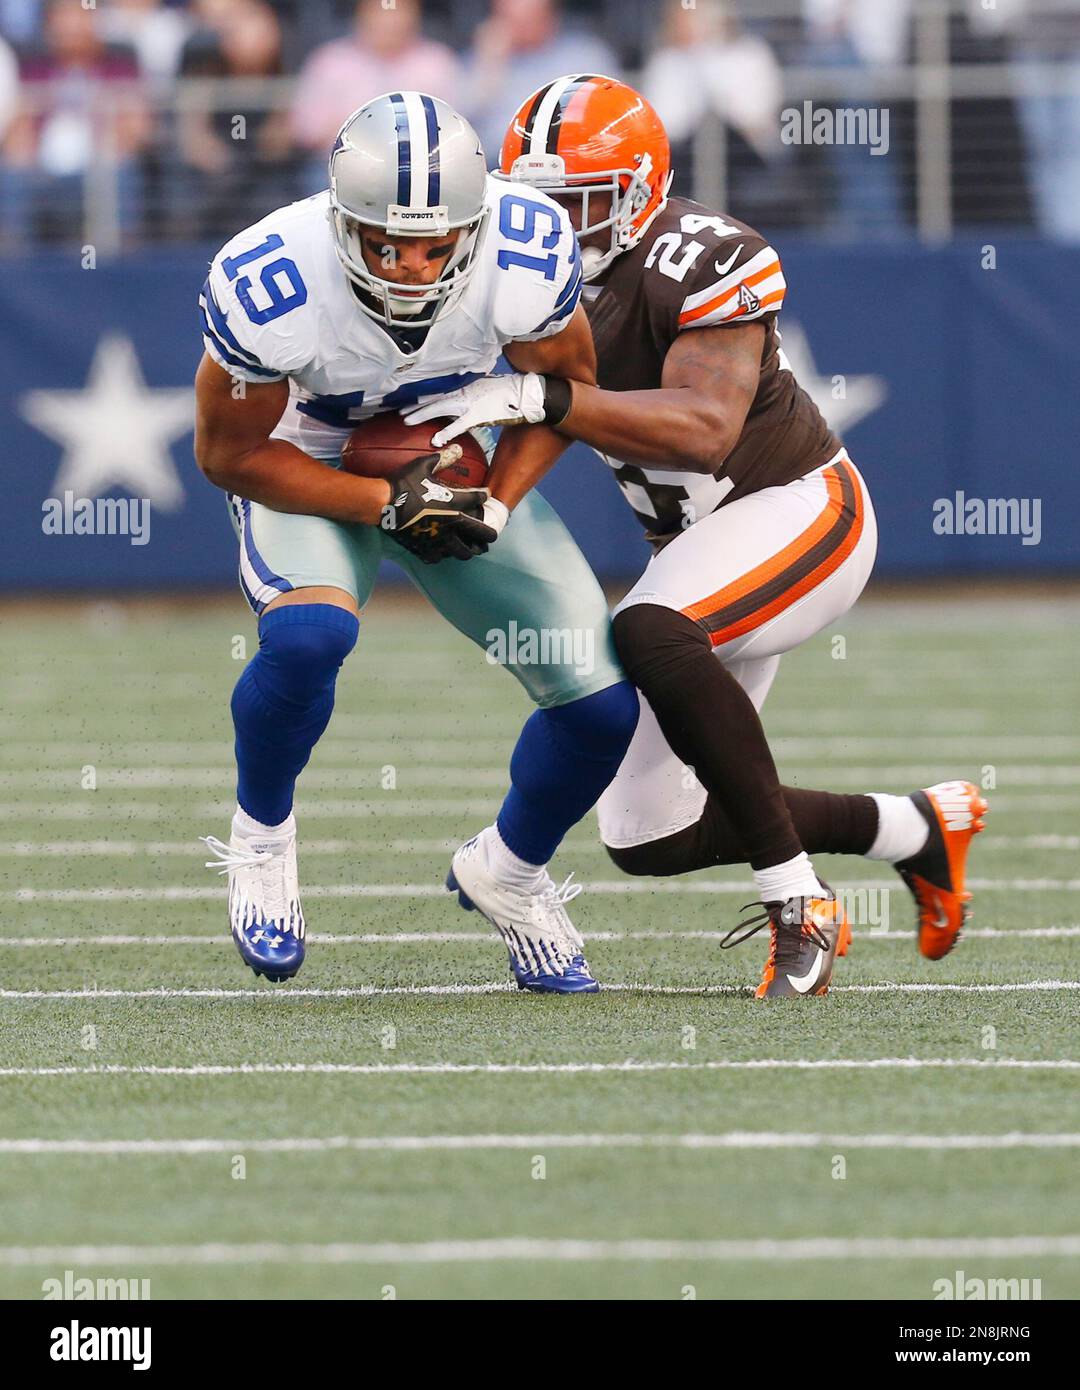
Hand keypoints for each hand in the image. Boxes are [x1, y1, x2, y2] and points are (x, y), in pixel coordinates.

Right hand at [380, 453, 492, 561]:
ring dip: (469, 549)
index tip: (485, 495)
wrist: (382, 503)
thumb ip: (443, 458)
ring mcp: (439, 539)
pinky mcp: (425, 548)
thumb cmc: (403, 483)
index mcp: (455, 503)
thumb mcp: (423, 466)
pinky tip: (441, 551)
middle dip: (488, 533)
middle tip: (488, 532)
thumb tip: (458, 448)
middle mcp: (452, 524)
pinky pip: (439, 558)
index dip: (483, 496)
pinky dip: (442, 555)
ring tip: (469, 547)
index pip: (479, 500)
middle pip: (482, 534)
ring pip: (464, 553)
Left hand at [403, 373, 547, 445]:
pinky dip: (446, 431)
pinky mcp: (478, 415)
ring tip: (407, 420)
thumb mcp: (485, 387)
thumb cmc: (506, 391)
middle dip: (416, 406)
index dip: (422, 396)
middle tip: (399, 412)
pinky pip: (459, 425)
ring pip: (440, 408)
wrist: (523, 393)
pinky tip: (435, 439)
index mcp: (464, 387)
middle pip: (434, 399)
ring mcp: (469, 403)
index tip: (408, 400)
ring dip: (423, 414)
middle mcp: (463, 392)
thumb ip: (471, 391)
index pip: (438, 391)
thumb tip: (462, 396)